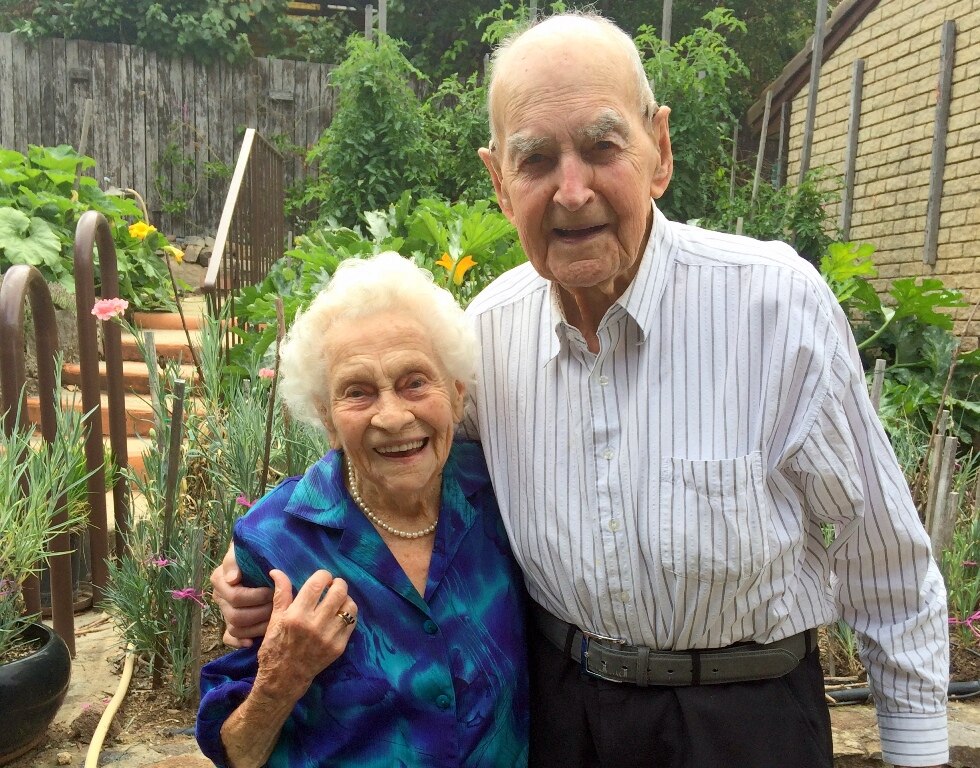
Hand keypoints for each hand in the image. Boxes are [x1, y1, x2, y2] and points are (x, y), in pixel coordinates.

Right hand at [210, 542, 273, 647]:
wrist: (259, 556)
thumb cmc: (254, 551)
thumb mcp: (243, 549)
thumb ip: (235, 560)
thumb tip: (232, 579)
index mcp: (220, 580)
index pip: (235, 597)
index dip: (256, 596)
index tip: (272, 590)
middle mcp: (220, 598)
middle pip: (237, 616)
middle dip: (261, 612)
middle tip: (279, 606)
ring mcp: (225, 612)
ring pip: (236, 629)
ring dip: (257, 626)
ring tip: (275, 619)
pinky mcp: (231, 624)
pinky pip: (230, 639)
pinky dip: (239, 642)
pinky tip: (252, 642)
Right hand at [254, 569, 357, 700]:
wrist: (284, 679)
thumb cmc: (275, 647)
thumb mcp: (275, 619)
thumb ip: (281, 593)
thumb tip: (277, 571)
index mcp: (296, 616)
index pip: (318, 584)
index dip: (323, 575)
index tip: (322, 578)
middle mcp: (315, 625)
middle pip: (338, 592)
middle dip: (337, 584)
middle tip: (333, 586)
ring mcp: (329, 637)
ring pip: (349, 607)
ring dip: (345, 599)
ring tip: (338, 600)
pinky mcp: (339, 647)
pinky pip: (352, 623)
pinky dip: (348, 615)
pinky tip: (340, 614)